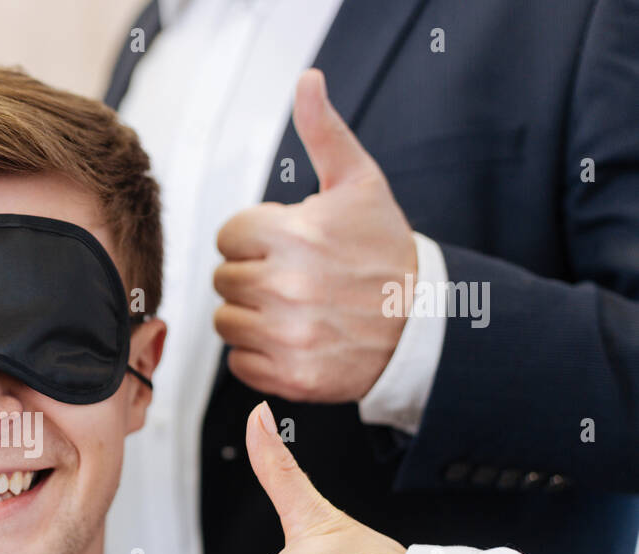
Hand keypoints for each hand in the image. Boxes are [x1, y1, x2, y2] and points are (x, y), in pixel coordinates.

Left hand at [213, 69, 416, 402]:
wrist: (424, 323)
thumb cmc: (385, 250)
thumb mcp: (359, 183)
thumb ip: (324, 132)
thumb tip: (309, 83)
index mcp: (297, 235)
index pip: (228, 235)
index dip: (254, 237)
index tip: (286, 243)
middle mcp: (289, 287)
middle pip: (223, 278)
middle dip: (252, 274)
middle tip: (292, 277)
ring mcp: (290, 336)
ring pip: (226, 321)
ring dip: (250, 315)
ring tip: (290, 308)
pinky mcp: (292, 376)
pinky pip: (240, 363)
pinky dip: (259, 356)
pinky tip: (292, 339)